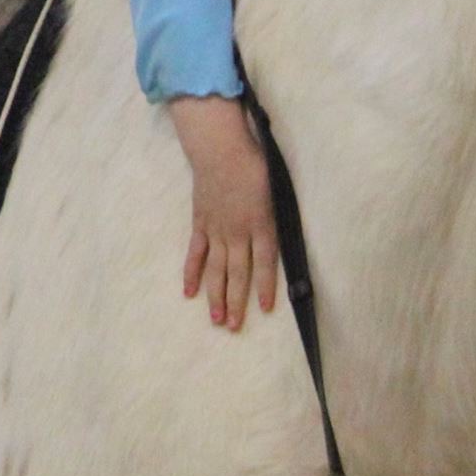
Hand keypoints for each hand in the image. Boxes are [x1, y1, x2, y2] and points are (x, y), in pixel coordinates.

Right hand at [169, 96, 278, 329]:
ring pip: (216, 269)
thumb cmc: (253, 164)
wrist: (220, 148)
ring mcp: (216, 230)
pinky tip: (190, 292)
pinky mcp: (201, 223)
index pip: (265, 262)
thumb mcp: (276, 188)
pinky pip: (196, 253)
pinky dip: (192, 272)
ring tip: (216, 319)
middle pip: (237, 273)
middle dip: (236, 301)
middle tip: (233, 326)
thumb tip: (285, 238)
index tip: (265, 308)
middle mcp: (238, 232)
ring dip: (215, 295)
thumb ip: (278, 215)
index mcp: (261, 223)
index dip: (266, 286)